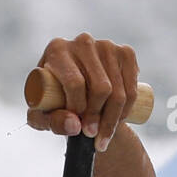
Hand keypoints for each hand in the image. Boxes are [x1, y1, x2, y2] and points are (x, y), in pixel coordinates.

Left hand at [28, 34, 139, 151]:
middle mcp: (83, 42)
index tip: (79, 128)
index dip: (79, 110)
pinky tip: (117, 120)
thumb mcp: (43, 117)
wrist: (73, 91)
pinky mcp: (125, 53)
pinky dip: (127, 110)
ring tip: (103, 135)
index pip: (75, 82)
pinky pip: (132, 88)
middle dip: (98, 118)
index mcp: (57, 50)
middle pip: (101, 88)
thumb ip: (53, 122)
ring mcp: (106, 45)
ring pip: (118, 92)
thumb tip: (75, 126)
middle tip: (91, 135)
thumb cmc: (52, 103)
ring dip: (113, 119)